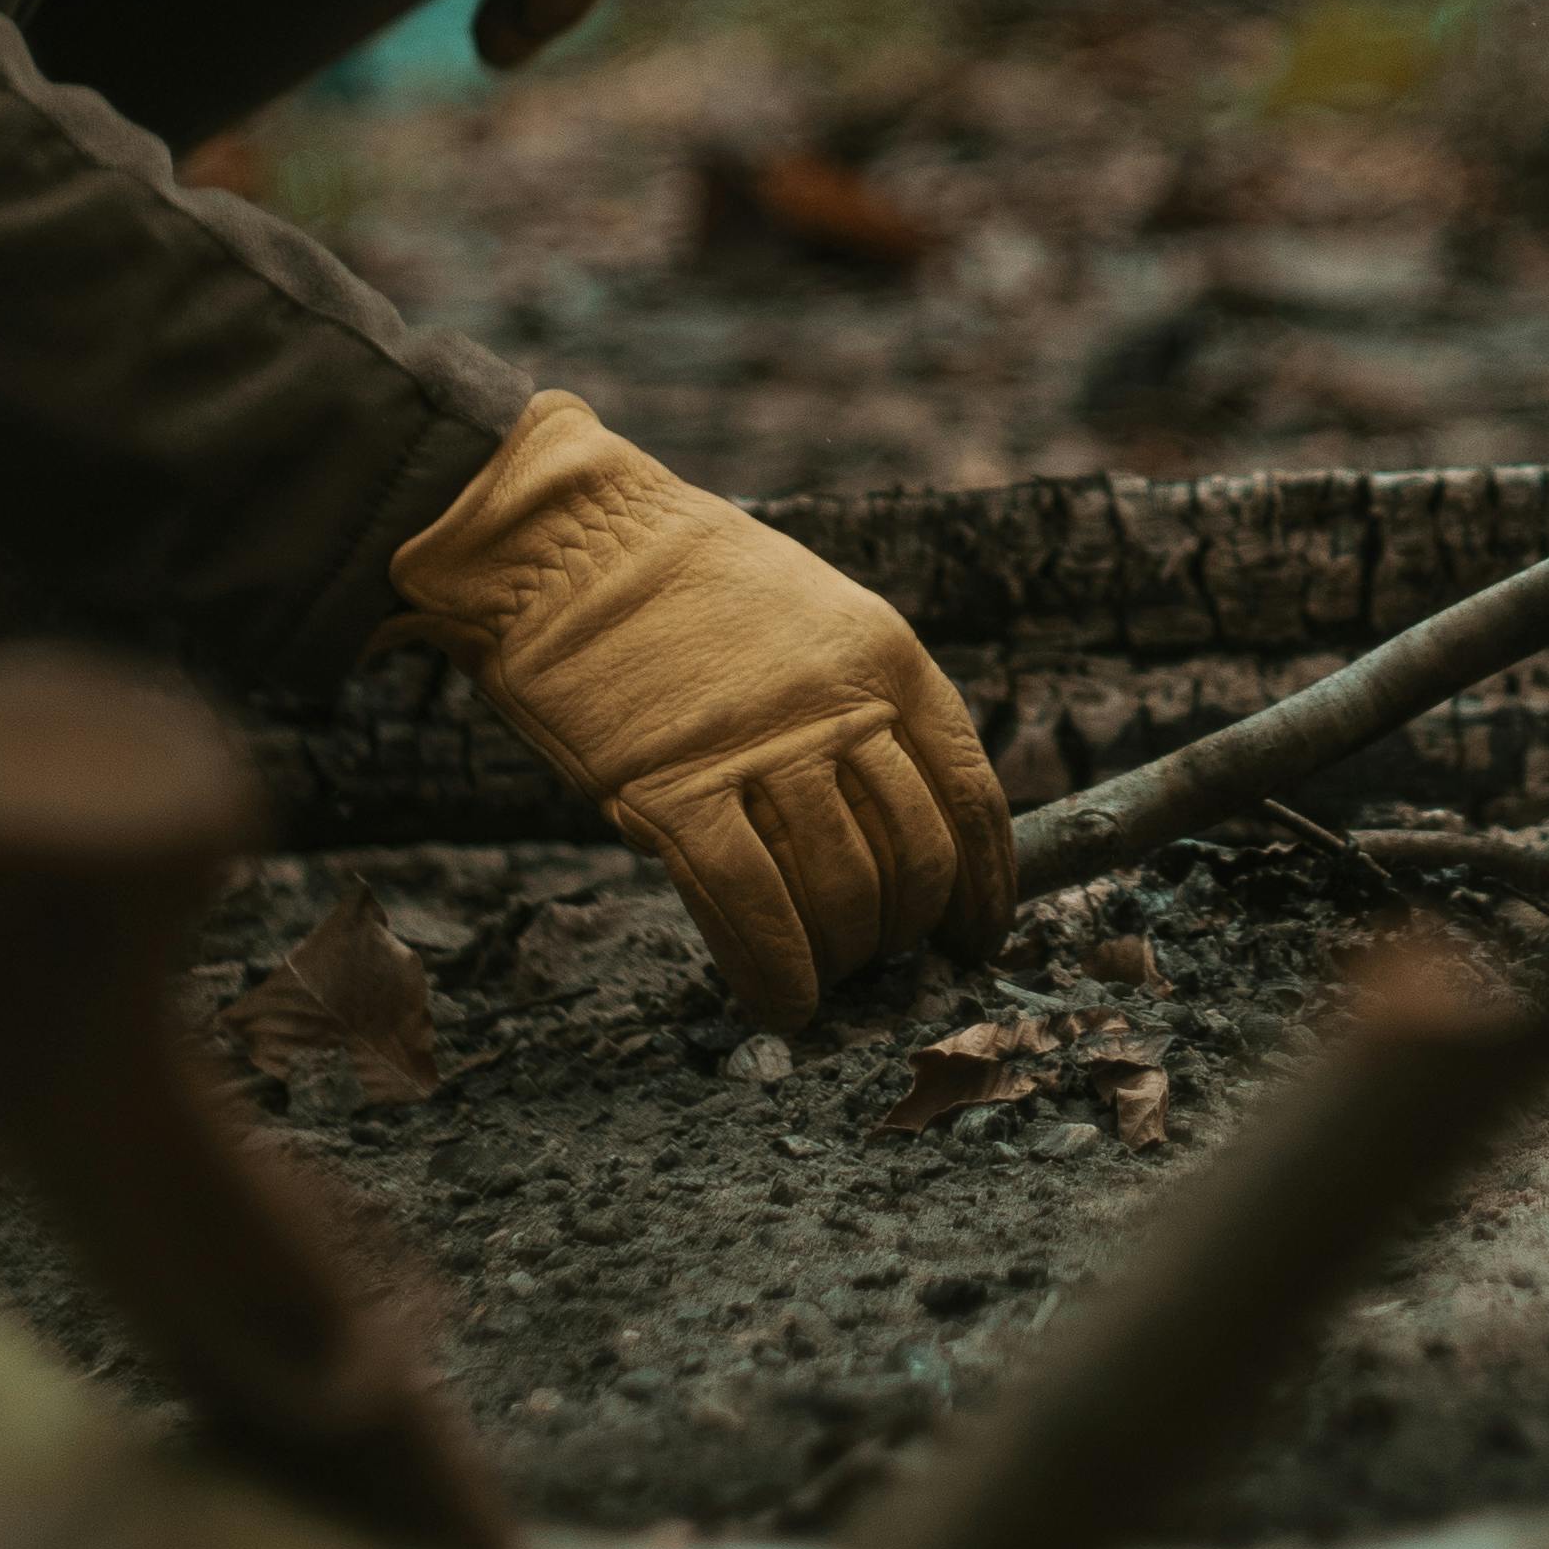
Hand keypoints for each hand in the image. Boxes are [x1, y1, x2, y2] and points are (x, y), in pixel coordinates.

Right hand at [395, 401, 1016, 1027]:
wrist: (564, 544)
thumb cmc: (683, 586)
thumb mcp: (814, 616)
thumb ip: (865, 705)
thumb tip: (897, 822)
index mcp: (888, 658)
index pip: (971, 796)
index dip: (984, 887)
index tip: (974, 937)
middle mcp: (840, 706)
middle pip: (915, 859)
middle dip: (904, 930)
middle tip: (876, 957)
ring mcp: (758, 751)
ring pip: (840, 893)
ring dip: (840, 959)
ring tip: (822, 977)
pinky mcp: (672, 791)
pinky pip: (752, 909)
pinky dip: (775, 974)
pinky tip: (777, 1005)